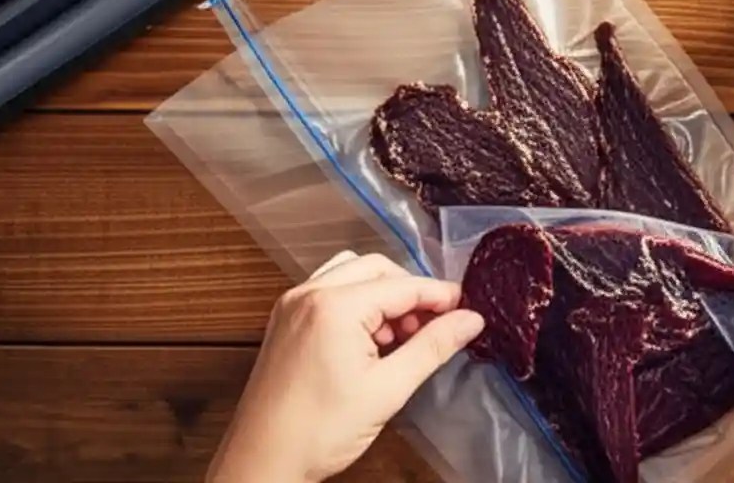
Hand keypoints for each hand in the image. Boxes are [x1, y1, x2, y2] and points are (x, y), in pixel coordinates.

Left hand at [207, 251, 484, 482]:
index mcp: (333, 306)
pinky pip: (330, 291)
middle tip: (435, 325)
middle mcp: (308, 294)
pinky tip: (371, 339)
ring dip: (383, 295)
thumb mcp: (388, 389)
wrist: (262, 462)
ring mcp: (292, 305)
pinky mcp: (285, 320)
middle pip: (377, 270)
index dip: (440, 296)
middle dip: (410, 293)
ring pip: (352, 275)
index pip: (402, 286)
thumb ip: (432, 347)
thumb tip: (471, 320)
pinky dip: (357, 303)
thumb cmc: (320, 431)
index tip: (468, 309)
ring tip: (402, 335)